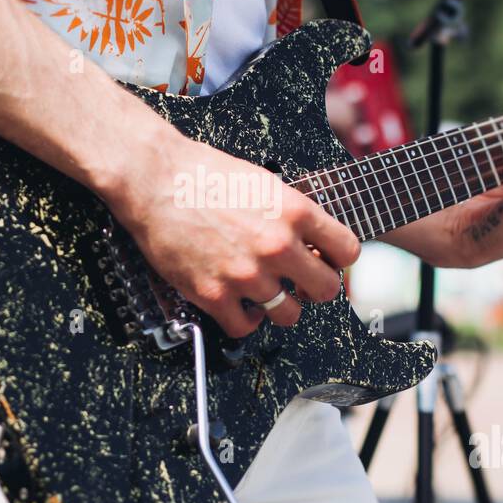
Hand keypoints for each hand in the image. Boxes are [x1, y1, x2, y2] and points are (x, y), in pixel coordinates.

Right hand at [104, 133, 361, 337]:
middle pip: (325, 289)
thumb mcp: (264, 182)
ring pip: (289, 314)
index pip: (347, 251)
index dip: (338, 259)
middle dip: (316, 287)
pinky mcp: (214, 293)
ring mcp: (246, 274)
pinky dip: (246, 321)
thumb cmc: (203, 175)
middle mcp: (276, 246)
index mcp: (294, 212)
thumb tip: (311, 240)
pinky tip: (242, 306)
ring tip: (268, 293)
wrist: (155, 179)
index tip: (328, 262)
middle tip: (302, 283)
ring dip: (281, 306)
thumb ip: (292, 214)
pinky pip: (245, 327)